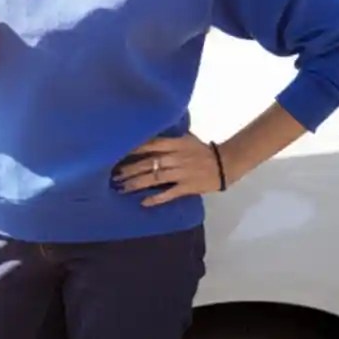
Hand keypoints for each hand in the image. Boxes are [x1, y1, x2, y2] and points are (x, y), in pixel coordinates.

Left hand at [112, 134, 226, 206]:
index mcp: (175, 144)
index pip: (151, 145)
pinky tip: (143, 202)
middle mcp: (175, 158)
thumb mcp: (186, 138)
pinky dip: (156, 198)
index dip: (134, 149)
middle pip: (148, 163)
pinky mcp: (186, 187)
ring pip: (155, 179)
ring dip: (137, 184)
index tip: (117, 153)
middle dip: (130, 170)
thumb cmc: (202, 150)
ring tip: (122, 188)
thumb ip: (168, 138)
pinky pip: (169, 194)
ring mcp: (181, 173)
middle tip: (115, 175)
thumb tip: (148, 135)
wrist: (224, 163)